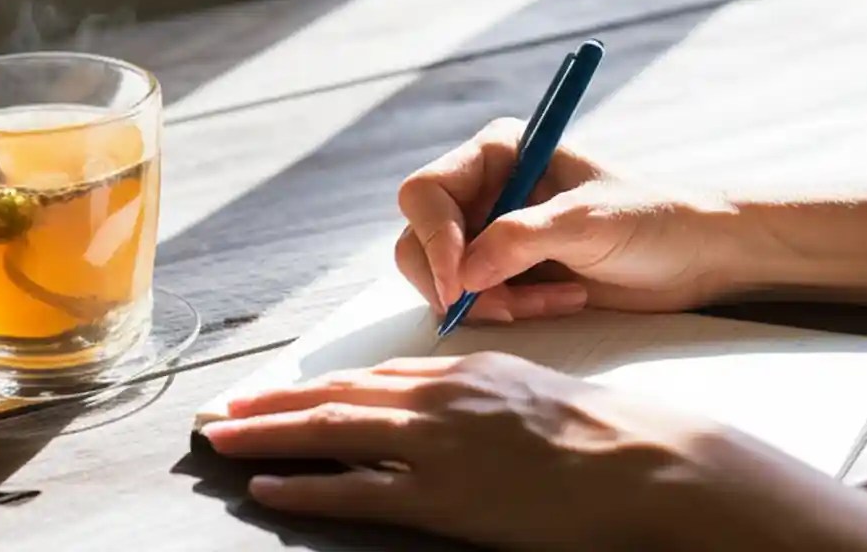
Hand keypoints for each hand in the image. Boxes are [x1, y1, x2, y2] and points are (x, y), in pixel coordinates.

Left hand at [202, 352, 711, 549]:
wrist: (644, 463)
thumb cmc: (599, 432)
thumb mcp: (530, 391)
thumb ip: (475, 393)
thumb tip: (431, 403)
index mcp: (462, 371)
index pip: (368, 376)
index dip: (313, 386)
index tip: (273, 394)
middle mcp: (438, 398)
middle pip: (337, 395)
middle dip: (272, 405)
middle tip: (222, 413)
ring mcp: (437, 445)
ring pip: (332, 431)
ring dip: (268, 435)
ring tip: (222, 440)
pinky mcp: (444, 496)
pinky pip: (357, 488)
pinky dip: (306, 487)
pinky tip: (267, 489)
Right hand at [395, 118, 736, 321]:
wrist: (693, 256)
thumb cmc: (650, 220)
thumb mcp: (586, 223)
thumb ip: (520, 240)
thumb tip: (462, 276)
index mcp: (496, 153)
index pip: (426, 193)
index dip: (435, 239)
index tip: (460, 284)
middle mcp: (484, 188)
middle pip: (420, 239)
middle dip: (456, 280)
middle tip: (504, 306)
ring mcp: (490, 231)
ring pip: (442, 277)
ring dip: (490, 301)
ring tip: (552, 300)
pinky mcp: (504, 271)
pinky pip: (474, 300)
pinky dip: (510, 310)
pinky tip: (563, 300)